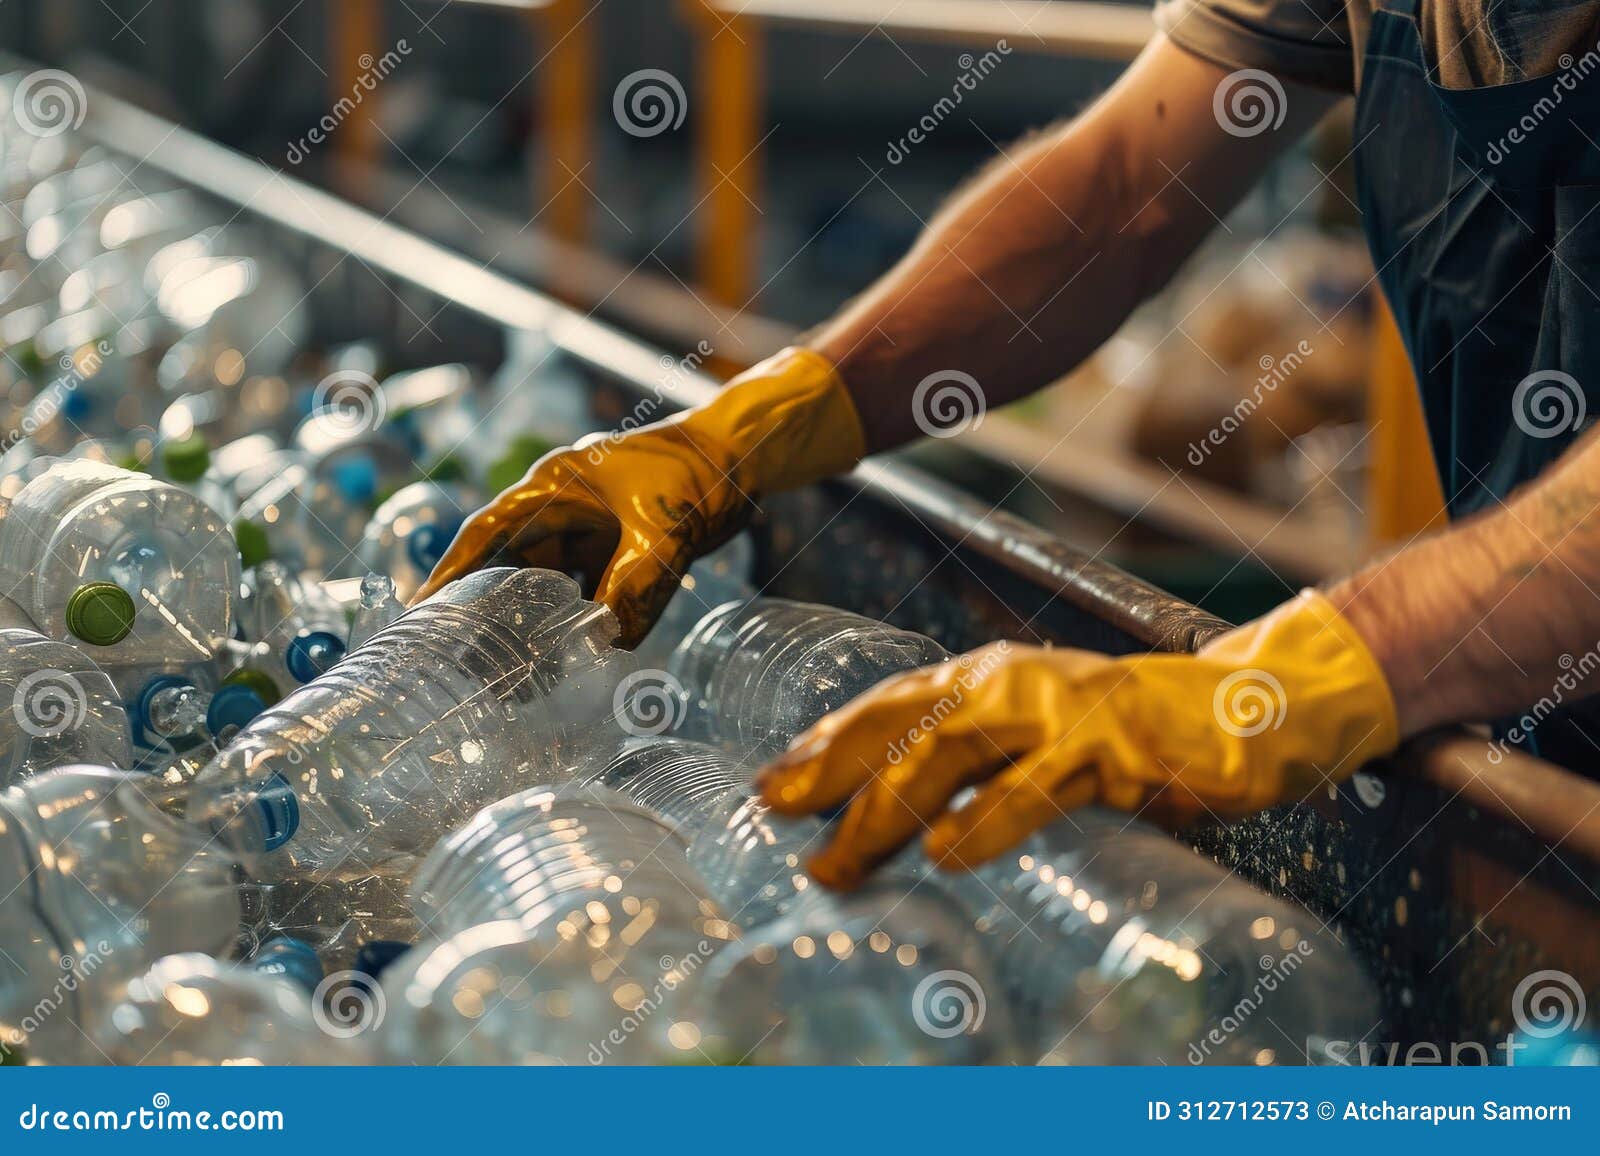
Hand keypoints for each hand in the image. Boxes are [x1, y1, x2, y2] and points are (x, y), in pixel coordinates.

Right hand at [413, 348, 864, 645]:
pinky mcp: (615, 549)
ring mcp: (588, 530)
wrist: (745, 457)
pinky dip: (580, 622)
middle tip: (462, 660)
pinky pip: (588, 592)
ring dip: (534, 623)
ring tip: (510, 672)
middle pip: (509, 565)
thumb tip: (608, 641)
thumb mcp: (664, 526)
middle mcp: (560, 509)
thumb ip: (636, 580)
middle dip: (488, 610)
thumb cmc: (699, 470)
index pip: (487, 533)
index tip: (423, 612)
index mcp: (552, 487)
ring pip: (547, 584)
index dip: (452, 573)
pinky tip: (572, 660)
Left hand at [757, 591, 1397, 888]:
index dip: (825, 743)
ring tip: (838, 862)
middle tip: (778, 816)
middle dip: (831, 772)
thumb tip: (896, 828)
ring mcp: (1059, 713)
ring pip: (950, 755)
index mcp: (987, 680)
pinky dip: (987, 821)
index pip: (887, 706)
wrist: (1244, 711)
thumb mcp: (1039, 740)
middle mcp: (1010, 684)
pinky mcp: (1111, 751)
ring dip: (886, 810)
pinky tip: (946, 855)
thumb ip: (977, 767)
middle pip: (901, 726)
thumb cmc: (1129, 736)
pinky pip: (1036, 787)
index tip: (769, 785)